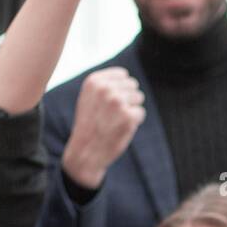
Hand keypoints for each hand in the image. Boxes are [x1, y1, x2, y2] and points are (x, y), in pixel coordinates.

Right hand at [62, 68, 145, 189]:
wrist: (85, 151)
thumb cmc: (90, 124)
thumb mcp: (89, 98)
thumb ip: (105, 84)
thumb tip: (126, 75)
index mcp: (94, 81)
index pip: (123, 75)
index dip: (120, 89)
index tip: (109, 103)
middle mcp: (105, 89)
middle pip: (133, 85)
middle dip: (127, 99)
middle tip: (112, 114)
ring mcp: (117, 102)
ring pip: (138, 97)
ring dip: (131, 109)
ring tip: (115, 120)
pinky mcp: (128, 117)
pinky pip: (140, 113)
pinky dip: (134, 122)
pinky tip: (120, 128)